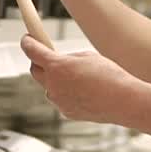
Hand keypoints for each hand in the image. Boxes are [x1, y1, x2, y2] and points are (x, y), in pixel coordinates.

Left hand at [21, 35, 140, 124]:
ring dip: (55, 80)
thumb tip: (60, 63)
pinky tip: (84, 91)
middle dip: (39, 62)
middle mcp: (52, 85)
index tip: (27, 38)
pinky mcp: (66, 112)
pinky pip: (61, 99)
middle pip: (35, 71)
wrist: (123, 101)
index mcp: (57, 67)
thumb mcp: (87, 57)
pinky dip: (66, 93)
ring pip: (49, 87)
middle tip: (47, 56)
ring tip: (76, 77)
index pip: (32, 52)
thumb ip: (68, 58)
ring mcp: (58, 101)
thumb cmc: (109, 75)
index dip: (27, 42)